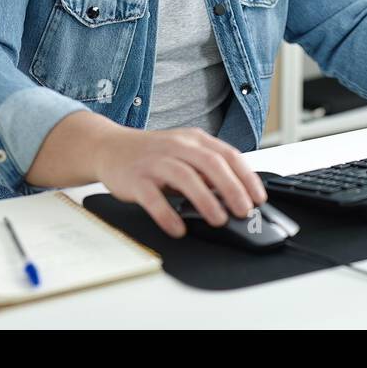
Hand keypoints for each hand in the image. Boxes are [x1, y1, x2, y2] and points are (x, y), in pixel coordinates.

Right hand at [96, 127, 267, 238]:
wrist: (108, 147)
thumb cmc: (151, 153)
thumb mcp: (184, 152)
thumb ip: (208, 168)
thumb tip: (236, 192)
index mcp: (193, 139)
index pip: (228, 154)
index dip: (246, 177)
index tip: (258, 197)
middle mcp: (176, 146)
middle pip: (211, 164)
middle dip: (232, 189)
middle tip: (243, 211)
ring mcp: (155, 161)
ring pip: (185, 177)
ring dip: (206, 200)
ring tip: (218, 220)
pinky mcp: (135, 179)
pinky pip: (153, 198)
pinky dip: (168, 215)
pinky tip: (178, 228)